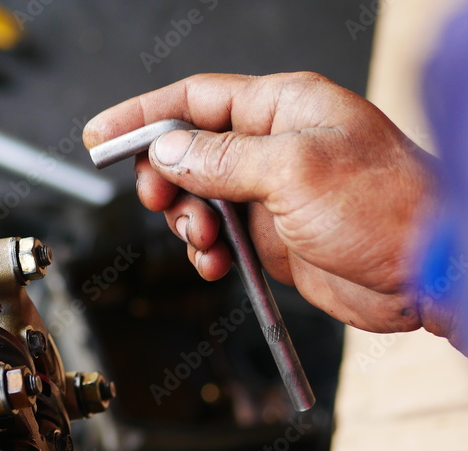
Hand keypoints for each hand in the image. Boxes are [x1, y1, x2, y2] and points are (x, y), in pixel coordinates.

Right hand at [84, 73, 439, 336]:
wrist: (428, 271)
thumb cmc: (388, 206)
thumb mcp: (294, 170)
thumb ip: (221, 159)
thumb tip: (168, 152)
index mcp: (284, 108)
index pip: (195, 100)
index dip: (143, 115)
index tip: (101, 135)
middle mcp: (274, 145)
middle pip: (189, 150)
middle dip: (165, 178)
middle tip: (158, 199)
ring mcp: (272, 191)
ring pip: (198, 198)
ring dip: (187, 222)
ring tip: (203, 240)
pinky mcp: (273, 235)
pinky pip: (218, 236)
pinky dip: (206, 252)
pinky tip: (216, 262)